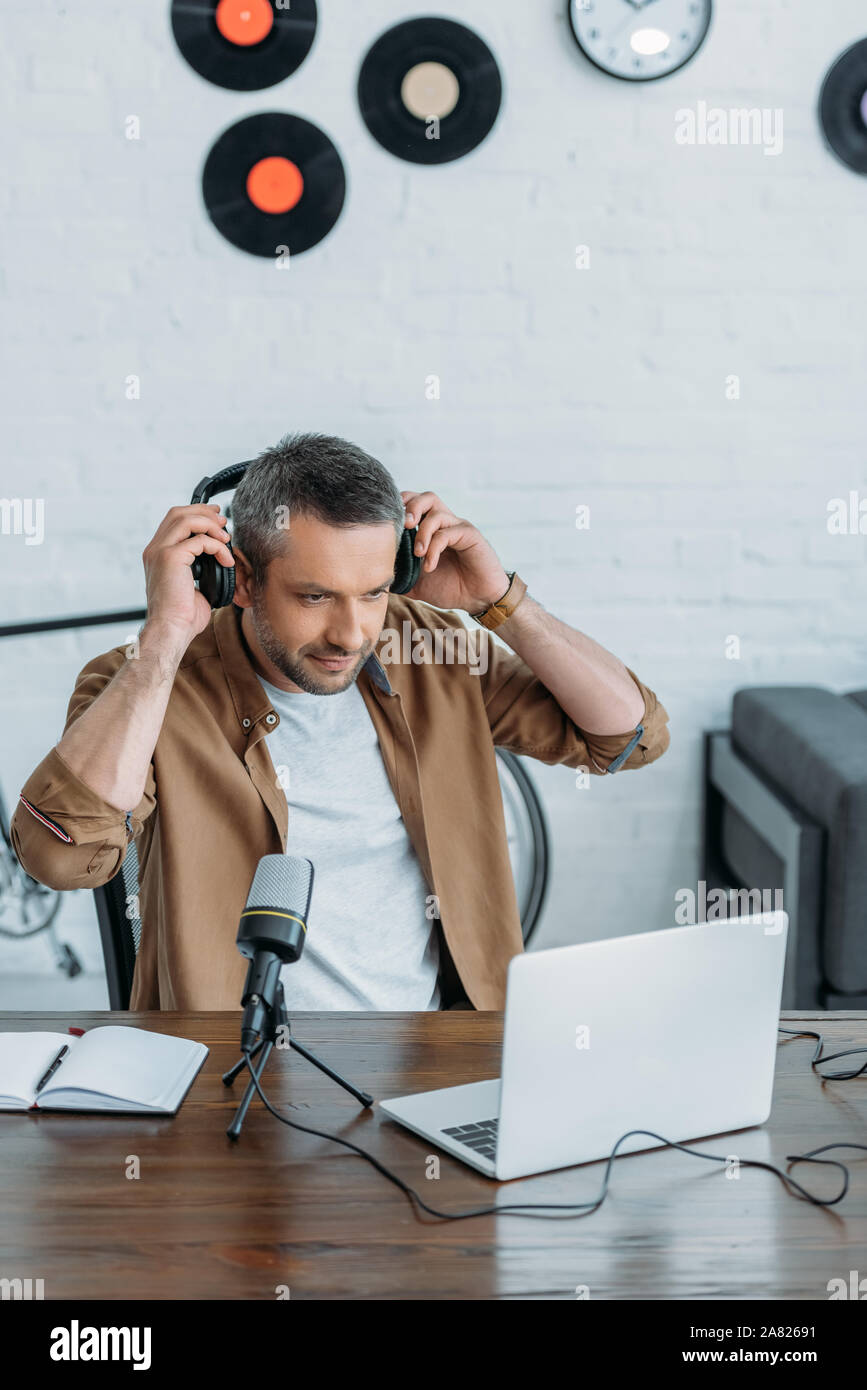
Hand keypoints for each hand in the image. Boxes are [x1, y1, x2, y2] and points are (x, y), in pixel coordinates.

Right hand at [142, 504, 233, 646]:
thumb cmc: (182, 616)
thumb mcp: (191, 585)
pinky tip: (226, 560)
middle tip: (223, 520)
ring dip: (211, 525)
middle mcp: (154, 550)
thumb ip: (198, 567)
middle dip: (204, 512)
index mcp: (156, 554)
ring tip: (226, 539)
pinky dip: (218, 547)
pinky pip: (200, 540)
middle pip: (178, 513)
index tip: (216, 519)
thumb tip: (218, 559)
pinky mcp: (171, 558)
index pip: (173, 521)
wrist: (171, 630)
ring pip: (186, 519)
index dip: (196, 514)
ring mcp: (160, 552)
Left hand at [401, 491, 509, 613]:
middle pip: (427, 497)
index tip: (390, 526)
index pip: (415, 503)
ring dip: (422, 532)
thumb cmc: (452, 588)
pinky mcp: (470, 536)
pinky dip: (434, 548)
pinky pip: (448, 533)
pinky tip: (429, 566)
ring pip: (437, 512)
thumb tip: (377, 578)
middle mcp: (446, 524)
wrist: (479, 599)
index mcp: (432, 529)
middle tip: (403, 528)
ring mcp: (458, 528)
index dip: (400, 508)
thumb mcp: (418, 584)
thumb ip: (400, 577)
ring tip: (417, 554)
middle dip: (411, 508)